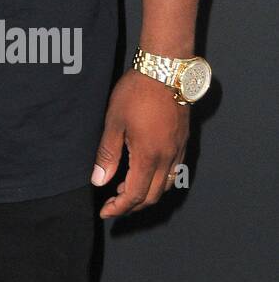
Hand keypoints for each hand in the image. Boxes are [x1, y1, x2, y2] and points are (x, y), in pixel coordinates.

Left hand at [91, 71, 189, 218]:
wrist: (165, 70)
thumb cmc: (136, 93)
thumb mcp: (114, 122)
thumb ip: (107, 154)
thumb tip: (99, 181)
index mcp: (148, 156)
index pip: (134, 195)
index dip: (119, 207)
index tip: (106, 211)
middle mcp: (167, 158)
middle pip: (152, 196)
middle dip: (131, 205)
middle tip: (112, 203)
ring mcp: (178, 150)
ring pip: (165, 186)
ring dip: (146, 194)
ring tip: (125, 189)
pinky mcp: (183, 141)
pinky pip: (174, 171)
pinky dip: (159, 181)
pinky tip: (146, 172)